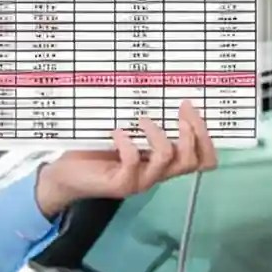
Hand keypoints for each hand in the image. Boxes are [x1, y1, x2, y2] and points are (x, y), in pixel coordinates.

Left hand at [34, 100, 217, 218]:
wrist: (66, 175)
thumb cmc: (97, 149)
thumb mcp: (127, 131)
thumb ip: (144, 121)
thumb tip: (157, 88)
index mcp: (164, 162)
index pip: (203, 158)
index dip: (205, 135)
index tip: (190, 106)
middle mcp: (157, 173)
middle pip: (194, 161)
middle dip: (192, 132)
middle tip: (180, 111)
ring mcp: (140, 180)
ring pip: (168, 161)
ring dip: (159, 135)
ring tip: (142, 119)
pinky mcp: (120, 184)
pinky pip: (133, 164)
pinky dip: (127, 144)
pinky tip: (116, 132)